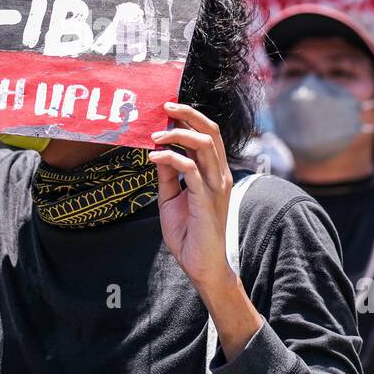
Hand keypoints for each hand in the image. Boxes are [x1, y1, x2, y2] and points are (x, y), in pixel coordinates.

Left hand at [150, 103, 233, 293]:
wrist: (201, 266)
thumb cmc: (189, 234)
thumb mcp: (172, 199)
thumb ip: (168, 176)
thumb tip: (157, 154)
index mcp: (213, 173)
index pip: (208, 135)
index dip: (190, 118)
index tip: (167, 110)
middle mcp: (219, 175)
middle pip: (211, 131)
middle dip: (188, 114)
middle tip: (165, 107)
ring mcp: (215, 186)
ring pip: (204, 144)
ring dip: (178, 134)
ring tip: (156, 135)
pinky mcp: (206, 200)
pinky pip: (191, 169)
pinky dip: (171, 158)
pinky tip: (154, 158)